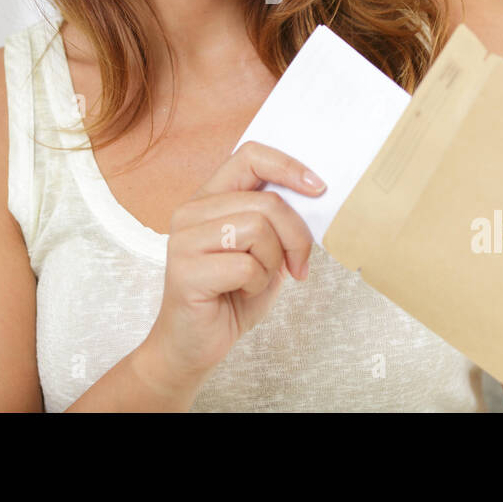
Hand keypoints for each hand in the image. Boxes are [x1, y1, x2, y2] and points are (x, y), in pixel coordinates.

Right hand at [141, 141, 324, 396]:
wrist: (193, 346)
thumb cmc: (231, 296)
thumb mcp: (262, 251)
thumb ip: (276, 221)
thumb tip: (314, 196)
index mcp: (209, 198)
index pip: (250, 156)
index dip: (288, 167)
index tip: (318, 188)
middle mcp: (191, 212)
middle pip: (267, 202)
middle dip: (296, 237)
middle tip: (297, 265)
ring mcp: (184, 240)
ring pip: (258, 229)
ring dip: (273, 263)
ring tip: (257, 280)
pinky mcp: (186, 271)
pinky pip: (246, 266)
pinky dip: (257, 284)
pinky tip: (241, 293)